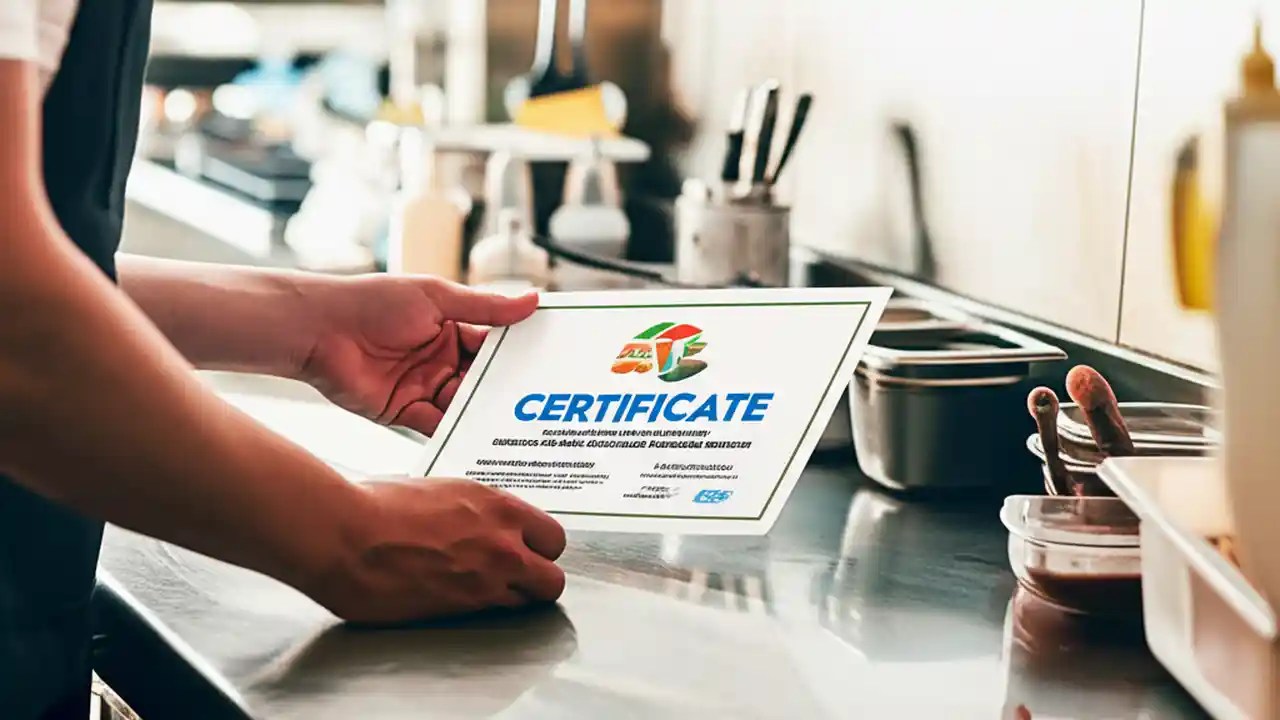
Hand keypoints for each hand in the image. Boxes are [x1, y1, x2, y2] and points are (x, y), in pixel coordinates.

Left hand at [298, 275, 537, 434]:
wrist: (319, 329)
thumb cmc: (372, 301)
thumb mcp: (437, 298)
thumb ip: (485, 307)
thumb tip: (530, 301)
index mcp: (449, 327)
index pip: (492, 344)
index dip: (517, 354)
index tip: (548, 364)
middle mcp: (439, 360)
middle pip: (482, 379)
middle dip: (507, 389)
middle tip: (541, 402)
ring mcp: (424, 387)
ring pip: (465, 404)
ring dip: (487, 413)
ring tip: (519, 425)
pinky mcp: (405, 412)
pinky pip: (439, 426)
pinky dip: (459, 432)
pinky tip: (483, 440)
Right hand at [308, 476, 566, 622]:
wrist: (345, 535)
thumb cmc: (376, 506)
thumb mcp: (439, 490)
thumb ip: (471, 509)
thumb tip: (476, 518)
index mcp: (497, 505)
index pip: (552, 536)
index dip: (539, 547)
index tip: (525, 550)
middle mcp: (502, 542)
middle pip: (553, 577)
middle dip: (539, 580)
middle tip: (517, 579)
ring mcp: (486, 579)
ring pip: (529, 602)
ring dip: (513, 599)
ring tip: (484, 591)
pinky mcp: (462, 608)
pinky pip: (494, 614)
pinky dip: (485, 611)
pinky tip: (460, 599)